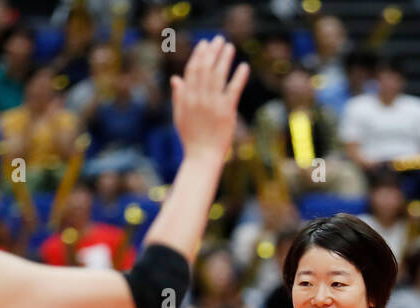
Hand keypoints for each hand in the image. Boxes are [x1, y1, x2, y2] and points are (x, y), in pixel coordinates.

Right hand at [170, 36, 249, 161]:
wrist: (202, 156)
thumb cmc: (191, 138)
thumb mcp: (180, 116)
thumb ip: (178, 96)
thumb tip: (175, 78)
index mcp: (187, 98)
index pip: (192, 70)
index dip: (199, 55)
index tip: (204, 44)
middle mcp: (199, 98)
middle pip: (206, 69)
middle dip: (212, 52)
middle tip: (218, 39)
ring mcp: (213, 104)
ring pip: (219, 76)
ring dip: (225, 59)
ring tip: (230, 47)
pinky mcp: (226, 111)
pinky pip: (233, 90)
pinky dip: (239, 77)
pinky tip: (244, 66)